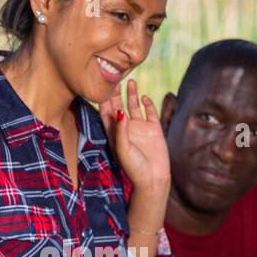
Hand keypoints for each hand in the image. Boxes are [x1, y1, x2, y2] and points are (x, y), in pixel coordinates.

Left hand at [99, 79, 170, 193]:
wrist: (153, 178)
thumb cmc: (134, 167)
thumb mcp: (123, 148)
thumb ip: (121, 129)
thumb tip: (120, 110)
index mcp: (115, 133)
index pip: (106, 113)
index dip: (104, 100)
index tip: (103, 86)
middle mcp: (126, 128)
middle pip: (118, 106)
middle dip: (116, 93)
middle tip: (115, 78)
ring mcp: (140, 128)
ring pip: (134, 106)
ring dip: (131, 94)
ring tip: (130, 81)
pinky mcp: (153, 129)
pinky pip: (150, 112)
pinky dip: (147, 104)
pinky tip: (144, 98)